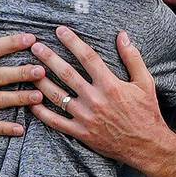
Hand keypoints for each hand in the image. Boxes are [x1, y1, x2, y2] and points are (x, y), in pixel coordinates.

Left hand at [28, 25, 169, 162]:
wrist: (146, 146)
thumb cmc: (146, 113)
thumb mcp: (145, 82)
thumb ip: (132, 58)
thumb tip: (122, 35)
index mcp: (110, 85)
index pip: (87, 57)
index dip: (72, 41)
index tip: (59, 30)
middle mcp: (95, 99)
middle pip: (67, 73)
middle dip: (49, 58)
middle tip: (35, 46)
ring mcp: (86, 117)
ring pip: (57, 96)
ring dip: (41, 81)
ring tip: (29, 70)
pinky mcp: (81, 132)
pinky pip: (56, 122)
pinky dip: (42, 113)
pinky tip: (32, 102)